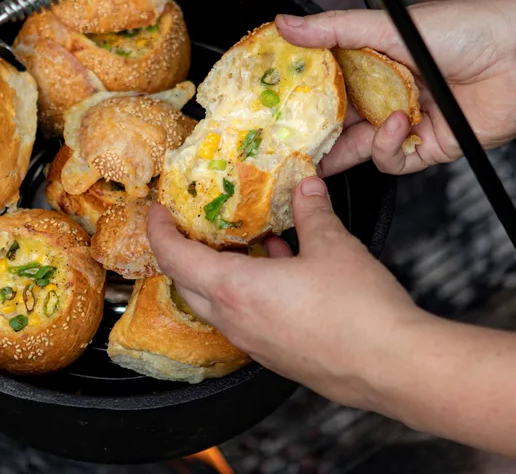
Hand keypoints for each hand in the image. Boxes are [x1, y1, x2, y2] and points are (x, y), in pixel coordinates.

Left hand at [147, 178, 424, 410]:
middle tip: (193, 224)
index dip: (159, 230)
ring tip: (248, 242)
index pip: (174, 257)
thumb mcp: (332, 245)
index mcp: (235, 289)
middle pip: (187, 282)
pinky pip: (246, 318)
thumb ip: (312, 212)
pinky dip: (248, 291)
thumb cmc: (359, 311)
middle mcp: (236, 320)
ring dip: (221, 270)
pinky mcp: (277, 356)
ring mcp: (255, 343)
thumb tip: (307, 188)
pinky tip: (282, 270)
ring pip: (217, 302)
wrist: (396, 367)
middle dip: (184, 251)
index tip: (158, 211)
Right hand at [276, 0, 515, 175]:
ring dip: (345, 147)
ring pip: (358, 147)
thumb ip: (334, 29)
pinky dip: (388, 147)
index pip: (324, 84)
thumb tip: (285, 24)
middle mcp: (384, 93)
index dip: (299, 96)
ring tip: (342, 136)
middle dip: (313, 133)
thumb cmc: (463, 29)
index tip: (273, 104)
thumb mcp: (387, 25)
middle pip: (336, 121)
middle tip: (288, 142)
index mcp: (371, 61)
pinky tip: (397, 125)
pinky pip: (392, 160)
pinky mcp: (426, 147)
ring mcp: (402, 121)